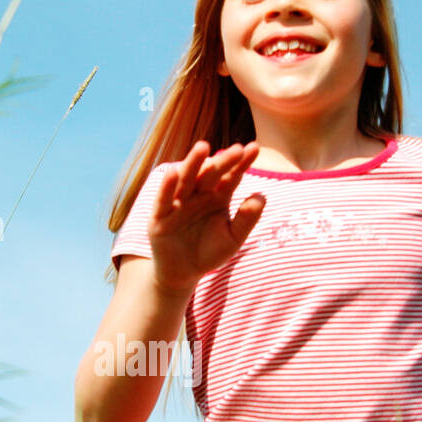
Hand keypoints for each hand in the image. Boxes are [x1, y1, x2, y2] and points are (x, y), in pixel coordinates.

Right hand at [148, 140, 264, 292]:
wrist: (184, 273)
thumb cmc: (210, 252)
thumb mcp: (233, 238)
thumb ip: (247, 219)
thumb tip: (262, 197)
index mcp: (217, 195)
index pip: (231, 175)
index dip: (241, 163)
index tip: (254, 148)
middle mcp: (197, 194)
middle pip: (210, 174)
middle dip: (222, 161)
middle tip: (236, 149)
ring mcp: (178, 203)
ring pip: (186, 180)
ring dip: (193, 164)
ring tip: (203, 147)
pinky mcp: (159, 216)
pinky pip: (163, 200)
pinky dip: (166, 186)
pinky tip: (172, 172)